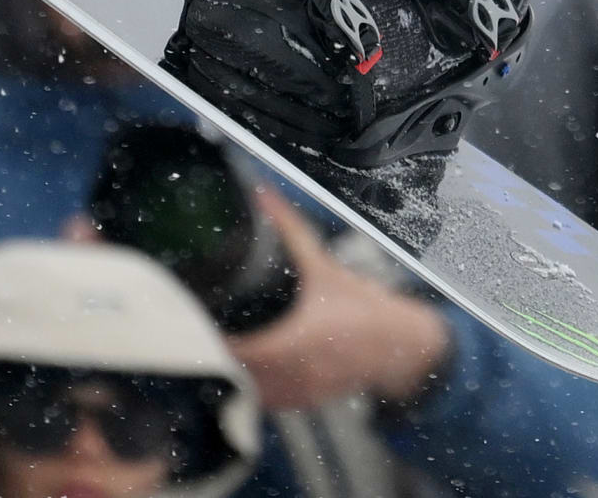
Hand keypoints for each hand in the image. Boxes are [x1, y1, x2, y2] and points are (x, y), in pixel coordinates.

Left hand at [224, 195, 450, 416]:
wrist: (401, 344)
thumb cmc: (365, 309)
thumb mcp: (324, 265)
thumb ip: (291, 229)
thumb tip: (266, 197)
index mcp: (286, 345)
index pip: (230, 354)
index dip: (208, 339)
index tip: (197, 322)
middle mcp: (288, 375)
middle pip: (232, 377)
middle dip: (216, 355)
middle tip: (204, 330)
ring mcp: (295, 393)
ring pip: (248, 394)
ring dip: (234, 375)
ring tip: (223, 348)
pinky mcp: (303, 401)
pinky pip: (268, 401)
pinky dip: (256, 387)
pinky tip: (254, 368)